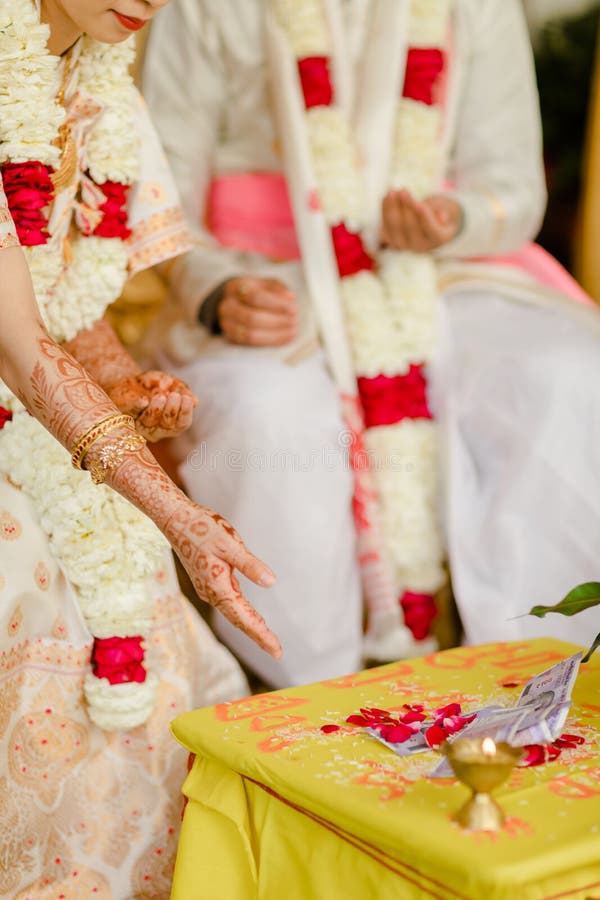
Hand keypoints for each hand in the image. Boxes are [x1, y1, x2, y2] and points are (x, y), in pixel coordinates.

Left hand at [108, 370, 197, 441]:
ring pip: (150, 424)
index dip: (185, 413)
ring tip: (161, 394)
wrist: (123, 382)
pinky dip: (137, 406)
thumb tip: (195, 401)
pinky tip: (144, 401)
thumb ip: (179, 387)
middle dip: (172, 411)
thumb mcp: (166, 381)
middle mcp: (154, 429)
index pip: (181, 425)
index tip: (187, 399)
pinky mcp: (121, 417)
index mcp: (169, 423)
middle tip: (175, 396)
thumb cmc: (149, 385)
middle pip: (167, 427)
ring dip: (157, 410)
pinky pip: (131, 413)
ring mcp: (138, 426)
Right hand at [166, 501, 281, 658]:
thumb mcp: (229, 544)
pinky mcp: (208, 580)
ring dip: (249, 625)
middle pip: (239, 620)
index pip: (245, 617)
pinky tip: (248, 615)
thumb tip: (271, 582)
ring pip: (233, 612)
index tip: (276, 651)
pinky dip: (240, 612)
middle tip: (277, 651)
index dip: (262, 635)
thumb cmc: (202, 528)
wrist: (174, 519)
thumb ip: (249, 565)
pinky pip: (227, 603)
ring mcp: (208, 588)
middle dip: (258, 635)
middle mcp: (212, 592)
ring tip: (266, 638)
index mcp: (219, 586)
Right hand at [219, 277, 298, 346]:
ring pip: (250, 335)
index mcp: (236, 287)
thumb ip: (278, 288)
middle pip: (252, 318)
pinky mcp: (231, 338)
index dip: (276, 304)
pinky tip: (285, 338)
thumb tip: (290, 297)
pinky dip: (270, 342)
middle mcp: (227, 306)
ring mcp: (227, 324)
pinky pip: (250, 344)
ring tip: (292, 331)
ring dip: (275, 335)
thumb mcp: (266, 284)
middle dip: (277, 322)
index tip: (294, 308)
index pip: (255, 297)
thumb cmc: (255, 291)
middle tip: (295, 322)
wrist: (234, 303)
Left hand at [380, 190, 461, 251]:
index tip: (419, 204)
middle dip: (406, 206)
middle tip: (402, 190)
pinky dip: (385, 210)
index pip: (429, 228)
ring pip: (394, 226)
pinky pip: (385, 225)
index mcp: (437, 238)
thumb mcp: (446, 211)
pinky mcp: (390, 239)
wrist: (424, 229)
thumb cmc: (437, 215)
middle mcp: (419, 246)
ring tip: (391, 192)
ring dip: (391, 208)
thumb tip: (442, 217)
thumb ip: (445, 213)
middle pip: (410, 225)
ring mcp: (403, 244)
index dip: (424, 217)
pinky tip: (386, 198)